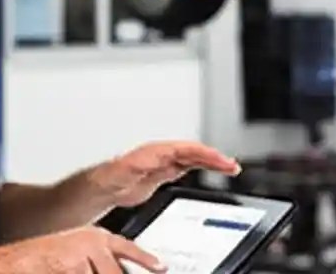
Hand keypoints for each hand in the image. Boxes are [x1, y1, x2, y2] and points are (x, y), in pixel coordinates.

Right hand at [30, 225, 164, 273]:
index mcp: (94, 237)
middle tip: (90, 269)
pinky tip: (64, 270)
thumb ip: (96, 264)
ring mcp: (83, 253)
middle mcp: (92, 242)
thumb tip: (116, 269)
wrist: (13, 264)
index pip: (127, 247)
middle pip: (116, 272)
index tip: (161, 267)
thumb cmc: (40, 261)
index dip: (145, 259)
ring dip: (87, 273)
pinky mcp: (74, 265)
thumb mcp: (73, 258)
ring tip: (70, 269)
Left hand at [93, 140, 241, 208]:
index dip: (205, 154)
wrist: (102, 187)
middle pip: (194, 152)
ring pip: (194, 158)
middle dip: (214, 158)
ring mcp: (165, 161)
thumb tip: (148, 163)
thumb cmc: (109, 178)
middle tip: (232, 166)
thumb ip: (137, 167)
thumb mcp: (123, 173)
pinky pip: (189, 165)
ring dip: (212, 162)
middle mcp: (162, 153)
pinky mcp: (164, 171)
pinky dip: (203, 167)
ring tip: (230, 168)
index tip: (220, 160)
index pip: (187, 149)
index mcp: (155, 151)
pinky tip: (212, 170)